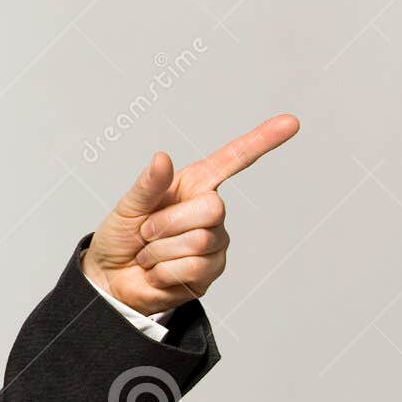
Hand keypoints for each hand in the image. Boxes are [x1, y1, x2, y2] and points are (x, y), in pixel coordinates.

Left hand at [81, 114, 299, 314]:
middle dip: (168, 222)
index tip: (289, 122)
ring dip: (160, 250)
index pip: (232, 160)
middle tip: (146, 232)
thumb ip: (147, 185)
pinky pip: (194, 267)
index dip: (260, 141)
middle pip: (212, 208)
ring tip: (149, 254)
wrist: (112, 279)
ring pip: (199, 240)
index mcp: (192, 185)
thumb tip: (162, 158)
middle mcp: (209, 211)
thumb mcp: (127, 206)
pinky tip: (157, 272)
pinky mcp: (211, 271)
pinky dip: (164, 271)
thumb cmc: (121, 236)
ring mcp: (214, 242)